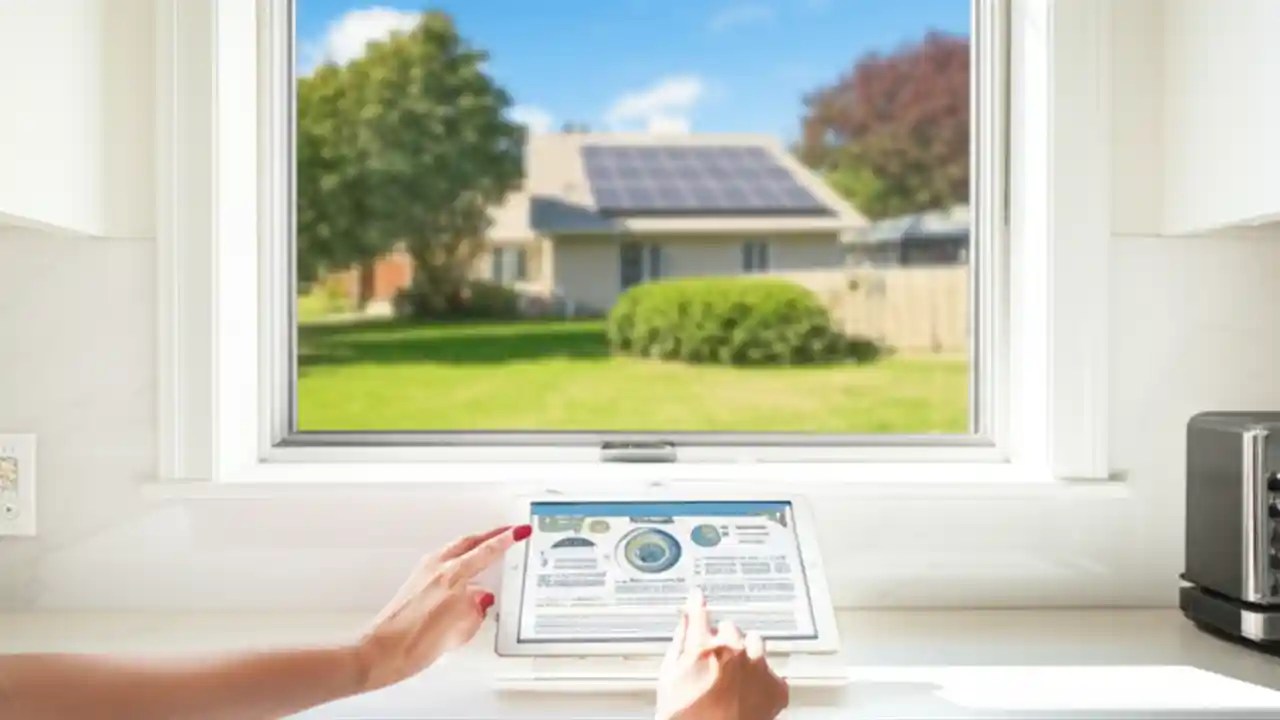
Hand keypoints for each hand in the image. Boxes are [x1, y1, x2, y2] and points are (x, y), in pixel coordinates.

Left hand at [354, 524, 531, 690]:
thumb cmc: (412, 644)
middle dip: (490, 535)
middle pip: (469, 542)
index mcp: (451, 576)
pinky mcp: (415, 583)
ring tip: (487, 547)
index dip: (506, 540)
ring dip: (473, 546)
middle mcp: (436, 569)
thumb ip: (475, 609)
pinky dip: (459, 560)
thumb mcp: (458, 630)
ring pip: (455, 550)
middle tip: (507, 531)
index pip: (486, 551)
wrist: (380, 653)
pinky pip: (444, 561)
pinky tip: (462, 572)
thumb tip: (481, 599)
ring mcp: (423, 574)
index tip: (519, 531)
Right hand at [656, 588, 789, 719]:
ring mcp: (759, 669)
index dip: (697, 603)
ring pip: (755, 643)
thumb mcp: (668, 678)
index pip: (700, 609)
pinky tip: (747, 692)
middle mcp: (736, 651)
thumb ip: (678, 643)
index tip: (698, 599)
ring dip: (745, 653)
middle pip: (729, 627)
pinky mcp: (777, 688)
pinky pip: (772, 670)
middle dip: (722, 638)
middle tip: (712, 661)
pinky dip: (761, 678)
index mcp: (705, 646)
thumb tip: (684, 623)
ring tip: (732, 677)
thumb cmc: (685, 719)